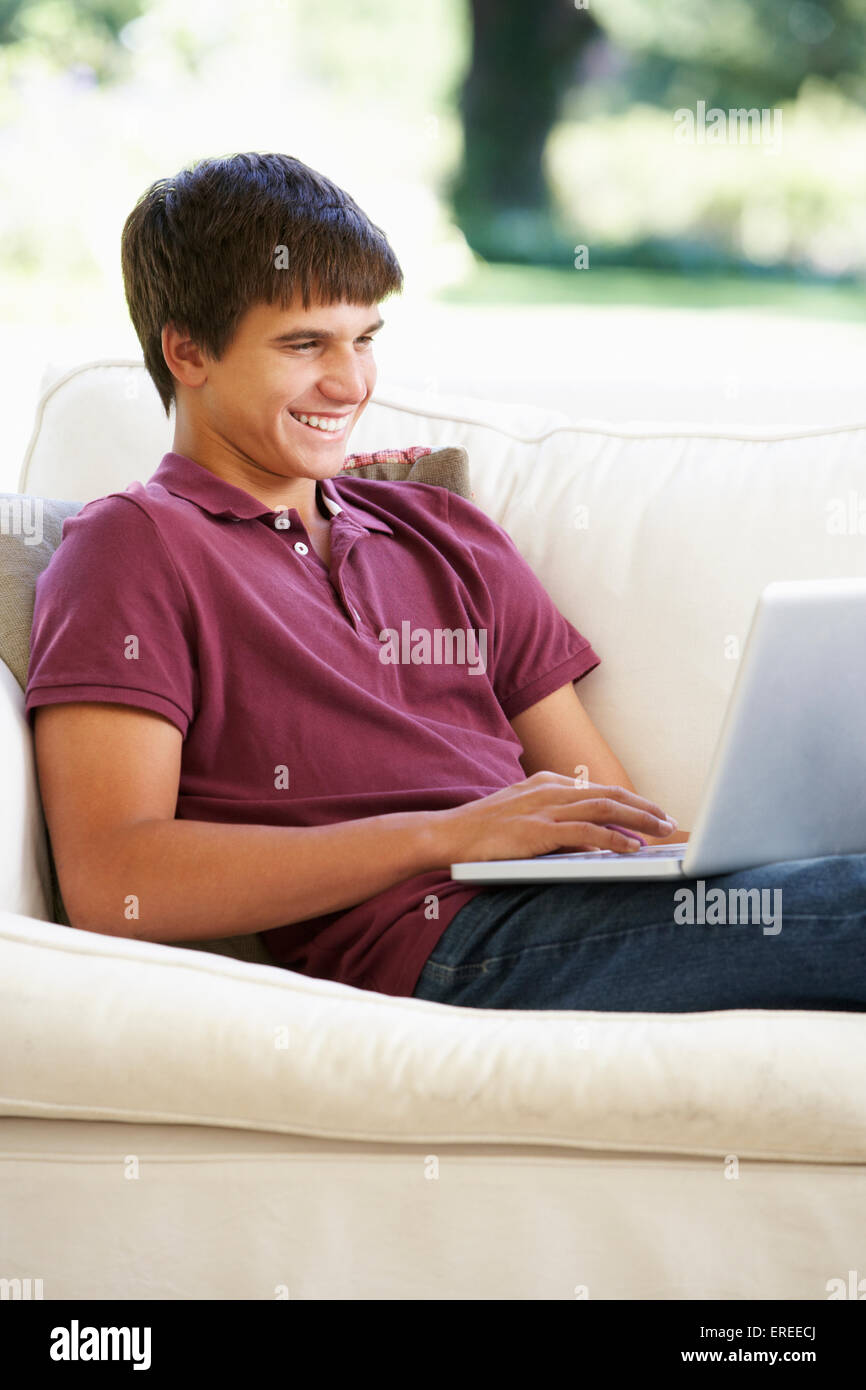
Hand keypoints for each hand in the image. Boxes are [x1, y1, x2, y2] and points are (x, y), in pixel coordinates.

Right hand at [433, 772, 677, 864]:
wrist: (448, 834)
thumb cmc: (483, 832)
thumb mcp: (524, 818)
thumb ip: (556, 823)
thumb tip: (591, 841)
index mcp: (547, 783)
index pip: (598, 789)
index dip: (630, 800)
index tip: (652, 812)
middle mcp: (550, 790)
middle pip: (610, 794)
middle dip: (644, 807)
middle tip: (670, 820)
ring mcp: (544, 808)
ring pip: (605, 807)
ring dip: (639, 819)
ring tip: (663, 830)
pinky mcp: (539, 830)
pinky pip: (586, 831)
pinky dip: (614, 838)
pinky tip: (633, 847)